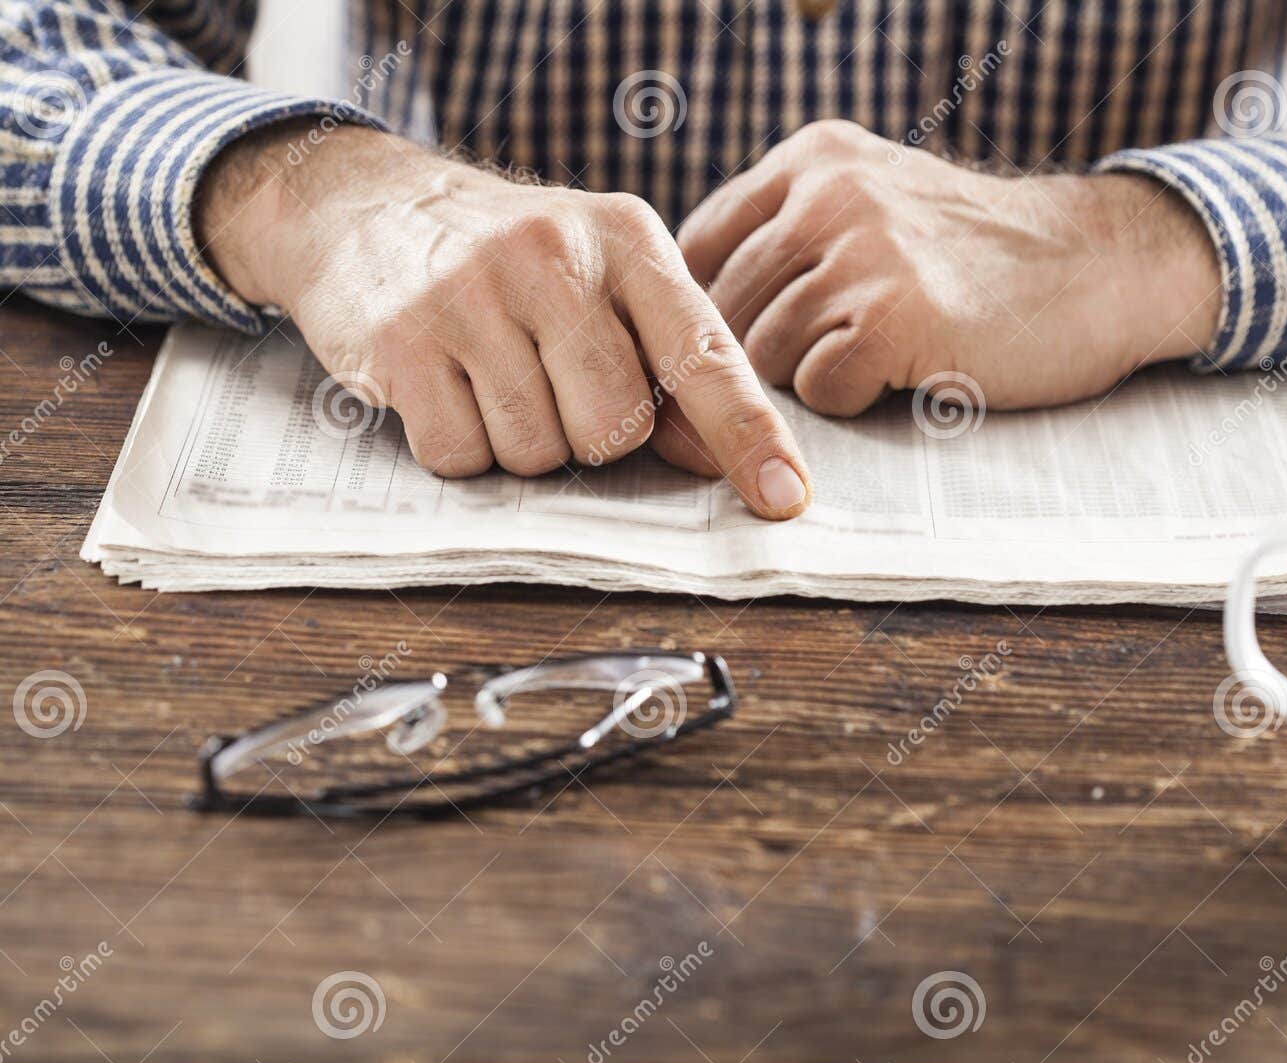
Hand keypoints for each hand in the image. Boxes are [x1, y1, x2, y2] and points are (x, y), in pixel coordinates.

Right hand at [197, 123, 810, 518]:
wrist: (367, 206)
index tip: (786, 499)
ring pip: (537, 453)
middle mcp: (552, 254)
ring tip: (494, 377)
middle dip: (593, 437)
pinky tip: (447, 387)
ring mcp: (470, 293)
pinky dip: (460, 446)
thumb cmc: (515, 264)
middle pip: (616, 427)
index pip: (704, 355)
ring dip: (522, 443)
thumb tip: (717, 459)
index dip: (748, 436)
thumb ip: (670, 364)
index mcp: (627, 238)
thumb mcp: (605, 283)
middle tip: (554, 384)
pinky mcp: (400, 340)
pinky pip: (461, 457)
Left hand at [677, 120, 1221, 416]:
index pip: (698, 246)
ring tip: (869, 365)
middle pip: (721, 310)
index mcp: (813, 158)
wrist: (1103, 266)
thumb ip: (795, 227)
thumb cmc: (983, 254)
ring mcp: (859, 255)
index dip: (706, 311)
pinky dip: (850, 401)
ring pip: (762, 356)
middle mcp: (826, 195)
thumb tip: (698, 304)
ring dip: (808, 379)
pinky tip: (897, 377)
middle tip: (813, 372)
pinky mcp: (892, 321)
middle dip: (753, 358)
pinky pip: (817, 390)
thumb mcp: (879, 198)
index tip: (739, 345)